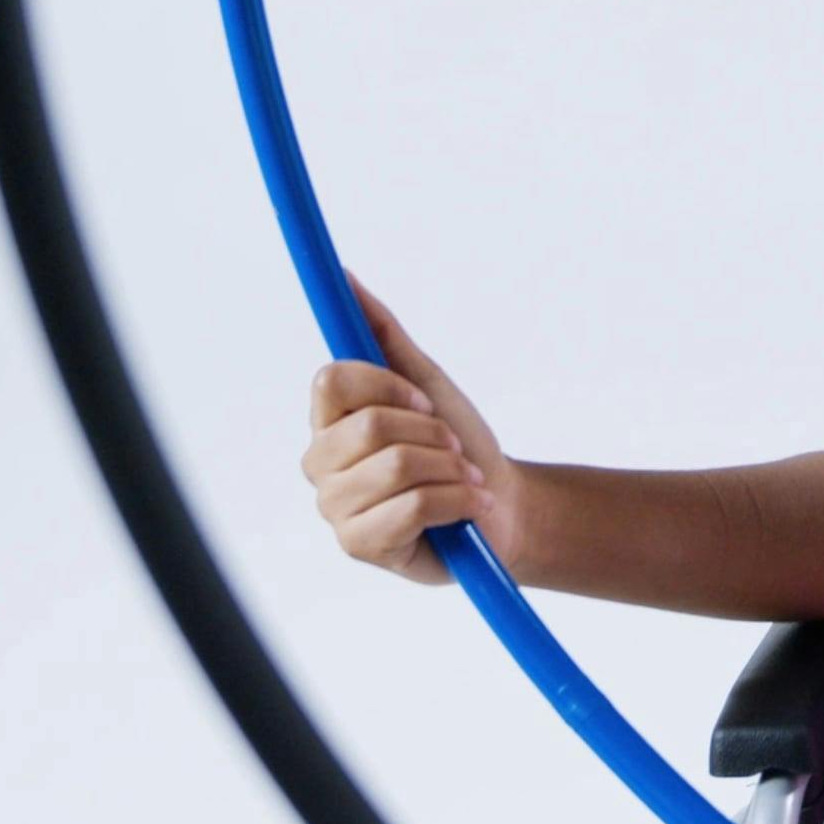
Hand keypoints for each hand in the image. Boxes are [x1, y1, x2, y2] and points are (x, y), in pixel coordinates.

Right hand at [301, 276, 523, 584]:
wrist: (502, 506)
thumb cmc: (460, 444)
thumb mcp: (426, 380)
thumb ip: (380, 332)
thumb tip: (346, 277)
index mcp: (330, 420)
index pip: (331, 380)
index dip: (386, 385)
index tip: (423, 400)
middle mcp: (322, 464)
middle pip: (371, 425)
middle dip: (432, 432)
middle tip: (452, 448)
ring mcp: (336, 509)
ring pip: (396, 465)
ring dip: (450, 469)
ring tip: (462, 479)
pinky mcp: (361, 546)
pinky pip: (413, 506)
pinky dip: (456, 500)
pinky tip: (466, 507)